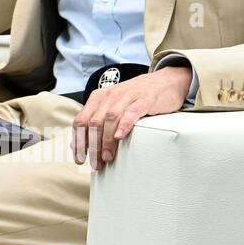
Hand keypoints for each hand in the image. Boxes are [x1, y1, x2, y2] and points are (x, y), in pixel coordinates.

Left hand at [71, 66, 189, 170]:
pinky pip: (131, 112)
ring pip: (110, 119)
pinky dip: (123, 125)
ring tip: (107, 157)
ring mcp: (126, 96)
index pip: (81, 121)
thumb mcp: (113, 106)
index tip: (79, 159)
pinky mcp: (144, 100)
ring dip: (106, 141)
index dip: (78, 141)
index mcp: (98, 97)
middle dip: (92, 146)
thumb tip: (80, 143)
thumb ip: (97, 120)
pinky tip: (119, 137)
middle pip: (94, 123)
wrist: (165, 81)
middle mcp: (109, 95)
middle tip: (95, 163)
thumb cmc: (136, 97)